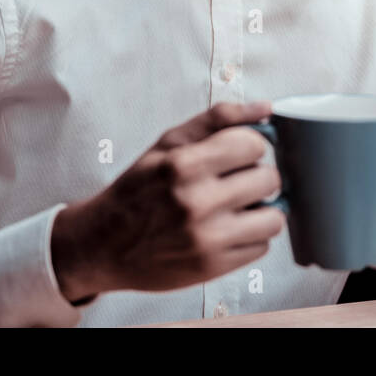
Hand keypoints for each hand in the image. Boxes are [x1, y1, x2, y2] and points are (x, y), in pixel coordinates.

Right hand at [51, 102, 284, 302]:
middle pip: (269, 179)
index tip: (238, 154)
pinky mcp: (212, 267)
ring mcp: (206, 239)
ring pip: (274, 217)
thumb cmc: (138, 189)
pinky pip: (261, 247)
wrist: (101, 244)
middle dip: (257, 177)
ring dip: (261, 210)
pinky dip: (250, 237)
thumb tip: (266, 108)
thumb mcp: (168, 143)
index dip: (250, 147)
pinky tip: (228, 229)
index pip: (254, 145)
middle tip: (236, 181)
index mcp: (184, 165)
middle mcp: (196, 203)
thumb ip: (218, 119)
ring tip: (237, 207)